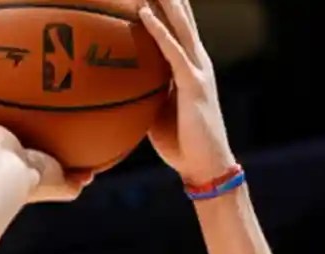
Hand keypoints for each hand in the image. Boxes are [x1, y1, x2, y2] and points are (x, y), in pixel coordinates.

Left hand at [138, 0, 237, 184]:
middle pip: (181, 19)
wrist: (205, 165)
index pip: (176, 28)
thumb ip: (146, 93)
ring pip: (180, 26)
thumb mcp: (157, 113)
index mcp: (189, 67)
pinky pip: (172, 52)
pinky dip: (158, 31)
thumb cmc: (180, 143)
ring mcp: (198, 71)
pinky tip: (144, 13)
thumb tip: (119, 87)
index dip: (164, 6)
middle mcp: (197, 62)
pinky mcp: (194, 84)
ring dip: (164, 1)